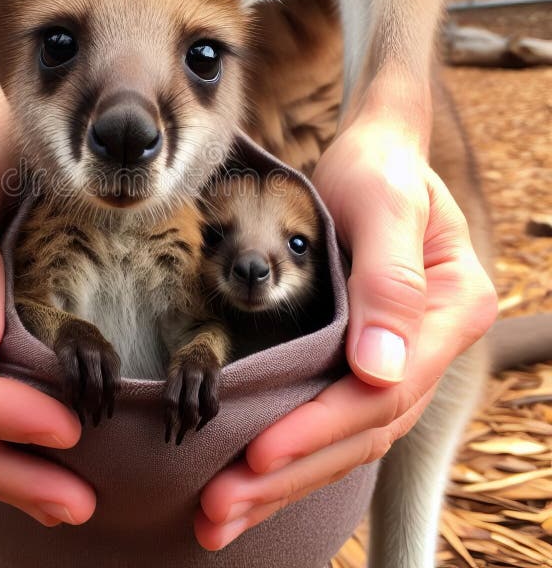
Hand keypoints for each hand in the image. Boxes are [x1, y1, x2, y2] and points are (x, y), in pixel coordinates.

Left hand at [195, 116, 496, 549]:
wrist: (373, 154)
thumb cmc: (378, 168)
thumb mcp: (384, 204)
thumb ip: (389, 280)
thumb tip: (378, 371)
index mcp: (449, 311)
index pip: (383, 392)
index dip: (319, 426)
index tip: (258, 453)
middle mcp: (426, 346)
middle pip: (362, 430)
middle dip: (290, 472)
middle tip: (220, 510)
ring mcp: (398, 357)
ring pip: (346, 437)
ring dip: (284, 479)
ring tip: (221, 515)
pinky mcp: (362, 358)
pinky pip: (332, 417)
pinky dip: (291, 451)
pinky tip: (248, 478)